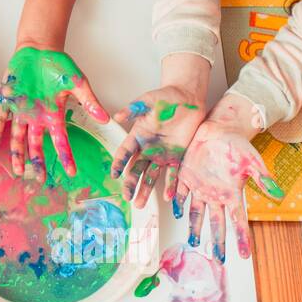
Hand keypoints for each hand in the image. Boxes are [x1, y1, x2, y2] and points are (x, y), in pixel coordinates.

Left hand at [0, 46, 107, 178]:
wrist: (39, 49)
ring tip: (17, 170)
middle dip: (38, 162)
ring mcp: (21, 109)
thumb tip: (106, 118)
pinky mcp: (7, 100)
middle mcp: (37, 116)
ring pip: (17, 136)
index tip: (71, 172)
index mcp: (54, 114)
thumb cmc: (59, 65)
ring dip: (17, 153)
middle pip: (36, 144)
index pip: (61, 140)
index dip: (65, 156)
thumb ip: (89, 101)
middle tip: (40, 180)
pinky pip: (0, 118)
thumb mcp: (78, 82)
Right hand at [110, 88, 204, 206]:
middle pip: (136, 169)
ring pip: (151, 176)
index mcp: (137, 136)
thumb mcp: (148, 101)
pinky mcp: (177, 157)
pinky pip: (173, 174)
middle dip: (130, 183)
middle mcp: (147, 148)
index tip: (114, 174)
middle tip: (127, 196)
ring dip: (145, 190)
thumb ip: (134, 109)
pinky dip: (171, 186)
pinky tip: (168, 197)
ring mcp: (162, 155)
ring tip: (139, 204)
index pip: (125, 152)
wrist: (188, 99)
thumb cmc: (166, 97)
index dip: (119, 163)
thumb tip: (117, 116)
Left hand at [176, 119, 282, 260]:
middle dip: (217, 241)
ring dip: (194, 228)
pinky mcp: (185, 177)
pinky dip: (178, 202)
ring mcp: (199, 187)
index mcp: (232, 194)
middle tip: (218, 260)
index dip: (241, 238)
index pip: (238, 221)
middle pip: (216, 223)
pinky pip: (180, 193)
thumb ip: (262, 177)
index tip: (244, 256)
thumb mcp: (252, 161)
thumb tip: (278, 194)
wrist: (220, 131)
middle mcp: (215, 195)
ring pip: (196, 213)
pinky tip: (176, 212)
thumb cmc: (238, 146)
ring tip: (193, 242)